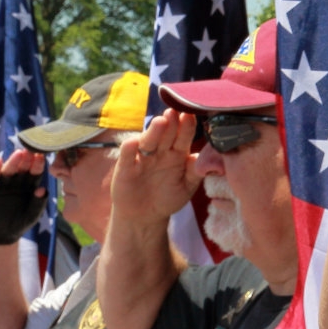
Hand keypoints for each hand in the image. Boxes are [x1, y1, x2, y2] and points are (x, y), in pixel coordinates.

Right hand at [0, 150, 46, 245]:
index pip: (35, 173)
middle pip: (22, 167)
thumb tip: (43, 190)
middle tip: (31, 150)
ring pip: (8, 169)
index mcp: (29, 186)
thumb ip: (38, 204)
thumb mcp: (31, 216)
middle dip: (27, 159)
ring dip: (13, 161)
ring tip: (18, 153)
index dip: (38, 165)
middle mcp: (17, 181)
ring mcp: (3, 183)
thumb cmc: (19, 224)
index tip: (42, 157)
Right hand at [110, 110, 200, 224]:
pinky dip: (129, 149)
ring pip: (148, 141)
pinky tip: (134, 142)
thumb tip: (202, 157)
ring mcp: (142, 157)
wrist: (144, 216)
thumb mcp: (185, 188)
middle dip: (172, 123)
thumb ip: (194, 172)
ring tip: (161, 121)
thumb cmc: (168, 198)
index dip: (187, 126)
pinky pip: (127, 156)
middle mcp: (160, 151)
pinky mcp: (125, 167)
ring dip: (153, 131)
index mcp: (177, 153)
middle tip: (177, 112)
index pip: (183, 136)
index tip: (192, 116)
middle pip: (166, 134)